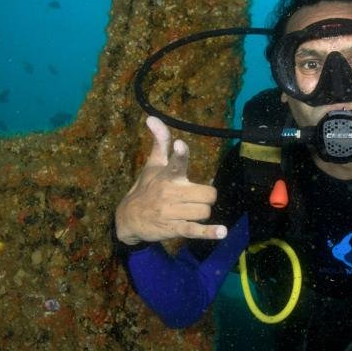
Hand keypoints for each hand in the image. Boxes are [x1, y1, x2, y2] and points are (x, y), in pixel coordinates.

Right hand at [114, 116, 226, 244]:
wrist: (129, 218)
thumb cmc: (146, 187)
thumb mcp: (152, 164)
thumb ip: (159, 142)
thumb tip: (152, 117)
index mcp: (167, 175)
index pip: (175, 162)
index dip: (180, 154)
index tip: (181, 145)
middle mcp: (170, 193)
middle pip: (207, 193)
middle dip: (206, 196)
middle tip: (195, 197)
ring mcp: (172, 212)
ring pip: (204, 211)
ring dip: (202, 212)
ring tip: (190, 210)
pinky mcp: (174, 229)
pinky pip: (195, 230)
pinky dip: (209, 232)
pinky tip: (222, 232)